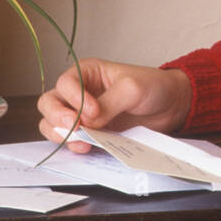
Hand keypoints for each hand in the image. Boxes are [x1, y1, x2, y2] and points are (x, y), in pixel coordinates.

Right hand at [36, 58, 193, 152]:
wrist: (171, 106)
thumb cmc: (153, 87)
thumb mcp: (133, 88)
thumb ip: (110, 103)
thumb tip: (89, 122)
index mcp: (87, 73)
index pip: (65, 84)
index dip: (75, 98)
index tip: (95, 111)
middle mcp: (79, 92)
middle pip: (49, 103)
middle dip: (57, 116)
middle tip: (75, 127)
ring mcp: (82, 114)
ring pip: (52, 123)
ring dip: (60, 134)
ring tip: (80, 141)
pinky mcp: (90, 133)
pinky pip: (70, 140)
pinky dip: (72, 145)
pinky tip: (85, 147)